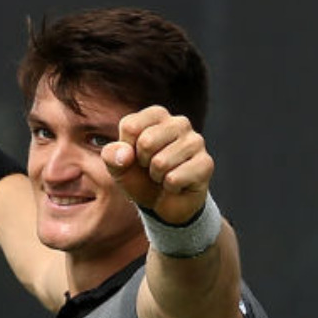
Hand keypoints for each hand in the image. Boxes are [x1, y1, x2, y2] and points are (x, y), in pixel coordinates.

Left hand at [104, 106, 214, 226]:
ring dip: (156, 177)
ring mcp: (196, 141)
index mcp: (157, 115)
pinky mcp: (206, 163)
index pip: (131, 126)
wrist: (162, 202)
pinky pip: (174, 179)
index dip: (126, 149)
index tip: (134, 156)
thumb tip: (125, 155)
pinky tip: (176, 184)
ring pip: (161, 162)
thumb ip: (112, 155)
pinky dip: (169, 188)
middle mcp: (179, 123)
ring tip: (163, 175)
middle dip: (142, 163)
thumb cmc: (140, 176)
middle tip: (150, 167)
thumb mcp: (117, 165)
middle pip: (146, 141)